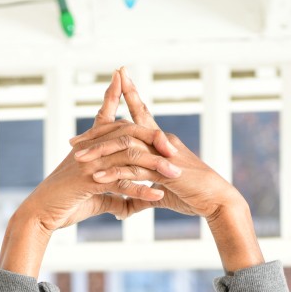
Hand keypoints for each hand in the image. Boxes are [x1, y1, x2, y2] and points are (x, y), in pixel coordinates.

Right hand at [15, 70, 182, 233]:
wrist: (40, 215)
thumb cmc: (64, 205)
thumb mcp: (95, 199)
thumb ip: (114, 198)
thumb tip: (127, 205)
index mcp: (90, 148)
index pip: (107, 118)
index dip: (114, 97)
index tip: (123, 78)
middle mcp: (91, 150)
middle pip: (127, 134)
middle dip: (153, 139)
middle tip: (174, 149)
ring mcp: (90, 164)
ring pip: (129, 158)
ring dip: (154, 166)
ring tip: (174, 174)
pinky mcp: (88, 181)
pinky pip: (121, 183)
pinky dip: (141, 190)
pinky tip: (157, 196)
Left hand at [71, 66, 243, 222]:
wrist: (217, 200)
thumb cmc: (194, 194)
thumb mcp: (162, 193)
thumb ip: (142, 194)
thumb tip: (125, 206)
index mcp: (160, 141)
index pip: (139, 115)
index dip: (126, 97)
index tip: (110, 85)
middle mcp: (160, 141)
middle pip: (123, 130)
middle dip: (97, 134)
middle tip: (73, 142)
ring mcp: (163, 154)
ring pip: (126, 147)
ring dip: (100, 154)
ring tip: (78, 161)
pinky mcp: (165, 172)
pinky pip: (135, 169)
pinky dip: (115, 174)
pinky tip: (98, 178)